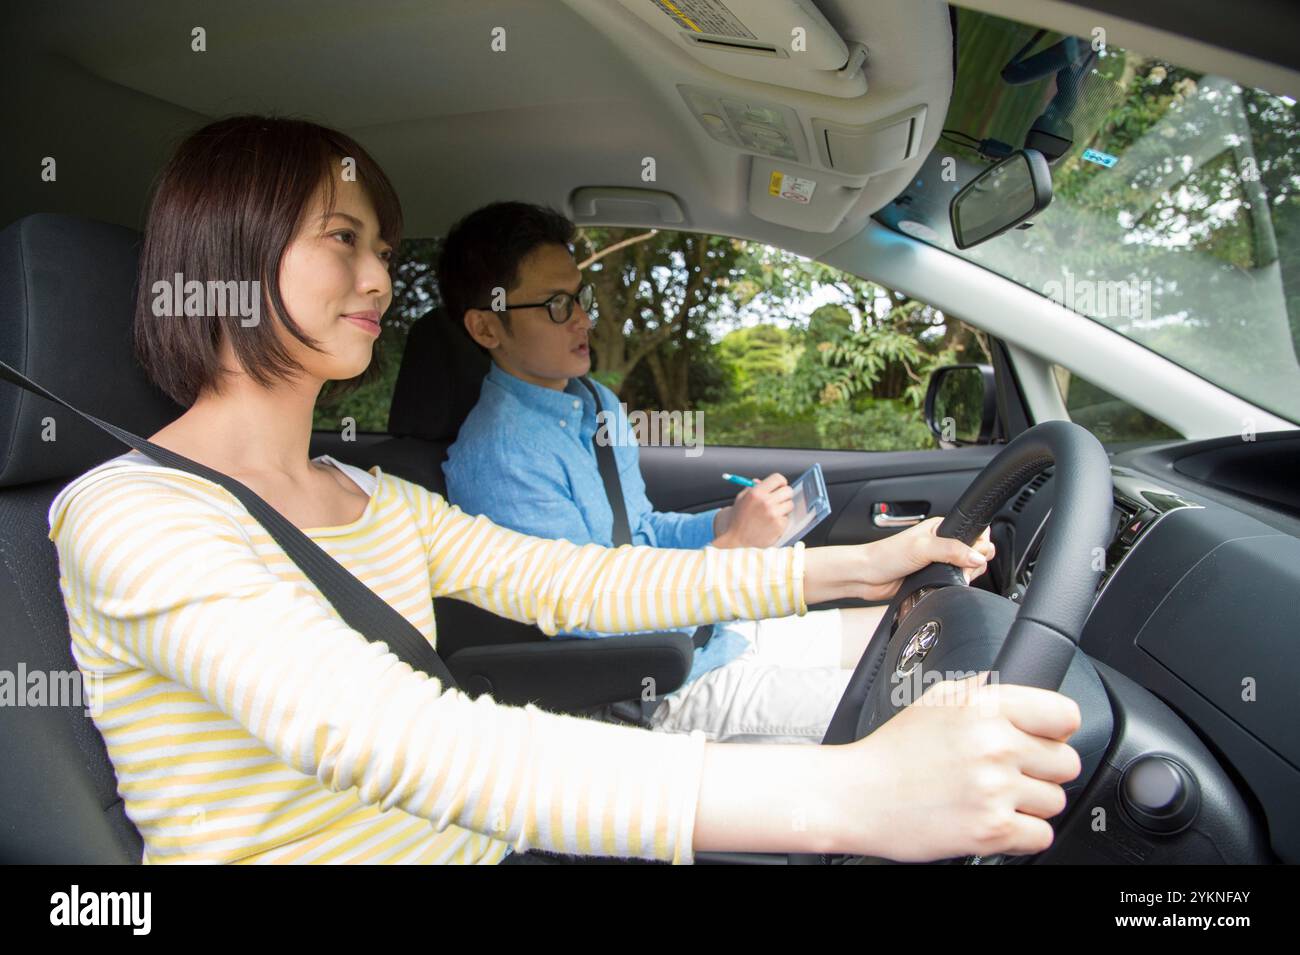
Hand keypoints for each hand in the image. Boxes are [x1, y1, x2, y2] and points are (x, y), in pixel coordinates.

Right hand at [712, 473, 791, 547]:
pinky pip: (787, 518)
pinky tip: (770, 523)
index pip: (778, 479)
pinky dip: (781, 520)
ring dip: (783, 507)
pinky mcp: (778, 526)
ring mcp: (773, 515)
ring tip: (772, 513)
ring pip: (790, 504)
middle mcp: (766, 502)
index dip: (780, 482)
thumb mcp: (743, 497)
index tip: (779, 486)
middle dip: (784, 494)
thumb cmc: (738, 516)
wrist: (734, 536)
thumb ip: (754, 487)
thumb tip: (761, 481)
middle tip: (778, 499)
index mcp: (756, 492)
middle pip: (788, 491)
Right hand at [837, 674, 1081, 860]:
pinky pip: (1042, 836)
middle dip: (1043, 770)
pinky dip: (1022, 834)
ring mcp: (994, 790)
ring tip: (993, 797)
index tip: (1043, 737)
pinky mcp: (992, 830)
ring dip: (1030, 804)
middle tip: (1010, 772)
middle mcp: (994, 745)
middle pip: (1066, 762)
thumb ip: (979, 690)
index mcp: (984, 707)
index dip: (1056, 729)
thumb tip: (1011, 685)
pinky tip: (993, 820)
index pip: (1065, 715)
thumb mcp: (932, 701)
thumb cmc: (892, 751)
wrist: (857, 796)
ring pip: (1055, 801)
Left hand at [854, 516, 993, 601]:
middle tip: (961, 567)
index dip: (981, 544)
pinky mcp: (935, 577)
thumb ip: (952, 550)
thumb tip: (977, 557)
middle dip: (975, 562)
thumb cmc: (887, 555)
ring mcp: (939, 562)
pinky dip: (956, 584)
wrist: (867, 576)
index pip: (975, 532)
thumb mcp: (922, 547)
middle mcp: (943, 544)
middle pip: (976, 553)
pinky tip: (946, 584)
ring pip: (967, 569)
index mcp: (941, 528)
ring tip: (953, 576)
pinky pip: (955, 581)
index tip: (976, 554)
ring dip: (966, 575)